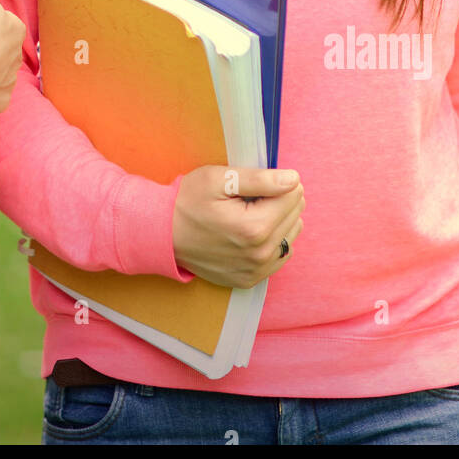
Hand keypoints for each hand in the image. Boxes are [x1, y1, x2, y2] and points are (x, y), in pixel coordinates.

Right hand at [172, 165, 303, 288]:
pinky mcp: (249, 280)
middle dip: (280, 200)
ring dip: (279, 220)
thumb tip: (294, 179)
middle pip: (296, 216)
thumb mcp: (219, 179)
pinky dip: (273, 240)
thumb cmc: (188, 202)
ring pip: (291, 236)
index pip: (294, 196)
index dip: (279, 181)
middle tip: (251, 196)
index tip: (257, 182)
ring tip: (251, 212)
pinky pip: (280, 256)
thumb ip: (260, 179)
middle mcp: (259, 255)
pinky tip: (251, 232)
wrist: (163, 234)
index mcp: (254, 228)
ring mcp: (255, 271)